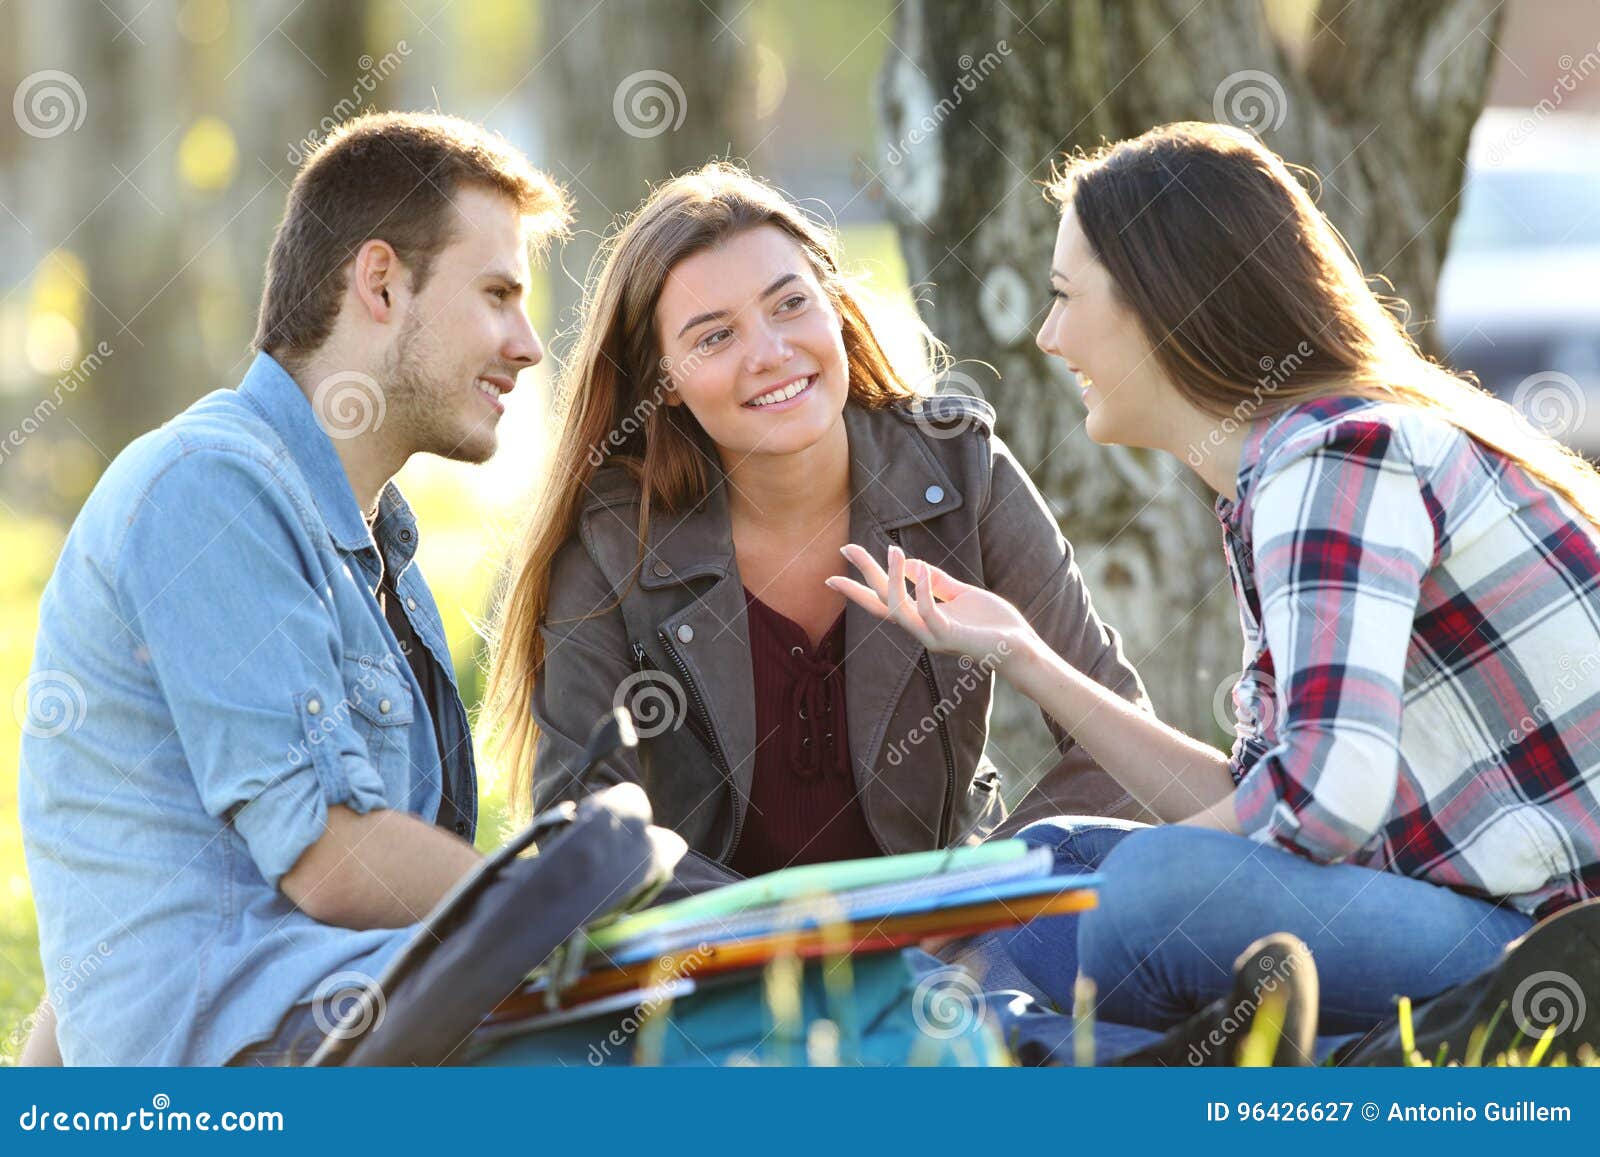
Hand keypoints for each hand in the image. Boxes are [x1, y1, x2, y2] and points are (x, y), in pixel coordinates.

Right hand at [826, 543, 1037, 669]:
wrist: (1019, 647)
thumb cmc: (992, 623)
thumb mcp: (961, 594)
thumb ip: (936, 580)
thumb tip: (909, 562)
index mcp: (922, 619)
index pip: (882, 603)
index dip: (857, 589)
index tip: (832, 574)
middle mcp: (921, 630)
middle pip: (882, 602)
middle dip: (863, 575)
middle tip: (846, 547)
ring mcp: (933, 636)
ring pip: (899, 609)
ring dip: (893, 579)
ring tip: (893, 550)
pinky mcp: (951, 638)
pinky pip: (929, 613)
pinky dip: (923, 591)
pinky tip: (923, 571)